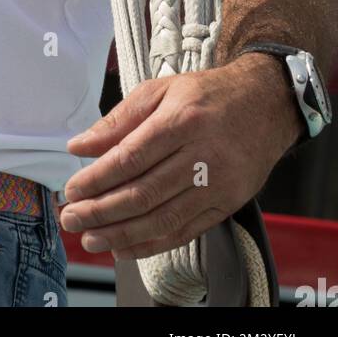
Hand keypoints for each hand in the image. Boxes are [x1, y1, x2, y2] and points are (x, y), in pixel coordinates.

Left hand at [58, 56, 299, 261]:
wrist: (266, 104)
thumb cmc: (207, 94)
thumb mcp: (160, 90)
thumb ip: (119, 119)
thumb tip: (80, 146)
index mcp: (181, 120)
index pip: (131, 157)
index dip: (98, 178)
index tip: (72, 190)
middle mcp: (202, 155)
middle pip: (144, 193)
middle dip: (101, 211)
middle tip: (70, 219)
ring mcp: (219, 184)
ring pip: (163, 218)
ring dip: (122, 234)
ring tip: (91, 239)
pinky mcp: (228, 204)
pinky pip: (185, 232)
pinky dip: (152, 244)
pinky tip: (125, 246)